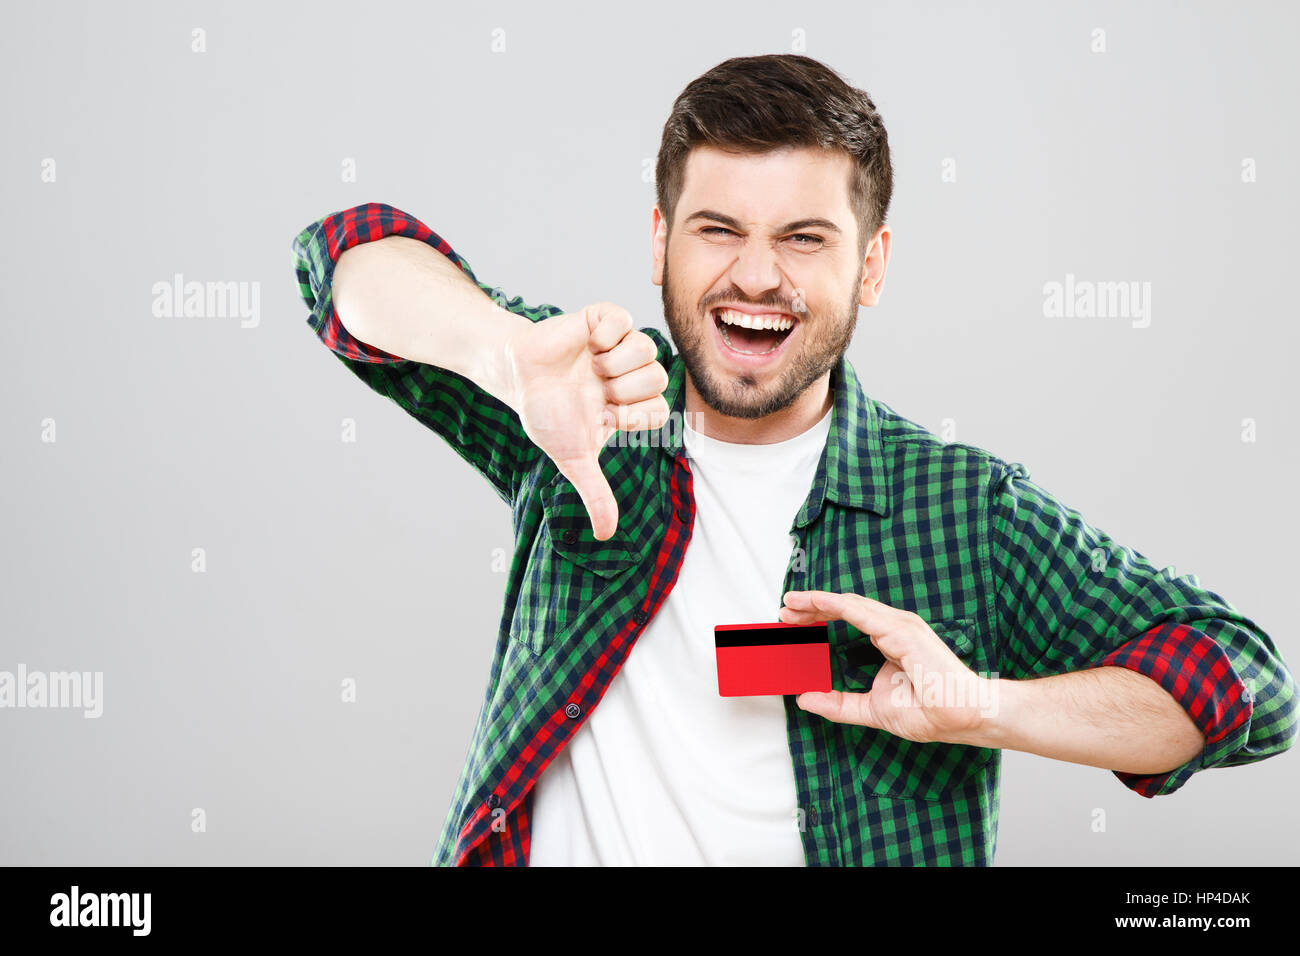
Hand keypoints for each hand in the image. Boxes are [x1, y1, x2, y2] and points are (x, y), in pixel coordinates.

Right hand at [504, 302, 668, 540]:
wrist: (516, 378)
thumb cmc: (547, 417)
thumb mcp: (573, 458)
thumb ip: (594, 492)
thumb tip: (606, 535)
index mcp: (630, 404)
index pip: (662, 409)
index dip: (635, 414)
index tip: (606, 416)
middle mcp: (630, 375)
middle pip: (660, 376)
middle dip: (625, 388)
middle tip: (598, 391)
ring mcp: (617, 346)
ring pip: (648, 346)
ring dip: (615, 362)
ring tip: (592, 368)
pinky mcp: (600, 321)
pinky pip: (623, 317)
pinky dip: (606, 333)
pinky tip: (588, 344)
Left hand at [779, 590, 992, 743]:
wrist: (961, 717)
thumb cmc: (929, 712)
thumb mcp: (870, 709)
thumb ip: (839, 704)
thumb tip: (806, 699)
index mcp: (889, 639)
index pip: (848, 620)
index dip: (819, 616)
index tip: (792, 622)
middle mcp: (893, 627)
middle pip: (844, 607)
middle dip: (811, 607)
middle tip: (784, 611)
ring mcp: (898, 625)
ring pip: (848, 604)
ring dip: (816, 602)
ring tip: (790, 604)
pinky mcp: (900, 629)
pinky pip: (859, 611)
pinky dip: (833, 604)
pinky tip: (813, 603)